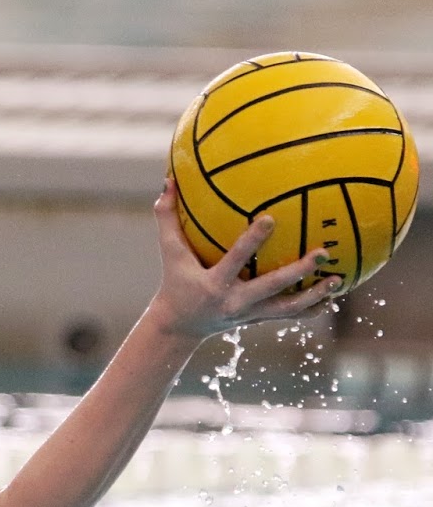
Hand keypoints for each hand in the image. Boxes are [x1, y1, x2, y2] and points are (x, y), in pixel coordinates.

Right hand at [148, 178, 340, 340]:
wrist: (180, 326)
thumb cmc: (174, 280)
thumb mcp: (170, 253)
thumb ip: (167, 218)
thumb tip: (168, 180)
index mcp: (213, 283)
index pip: (234, 260)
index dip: (251, 241)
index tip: (270, 219)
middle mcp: (234, 301)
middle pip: (271, 286)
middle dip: (298, 271)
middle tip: (323, 253)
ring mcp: (249, 313)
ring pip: (287, 307)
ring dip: (314, 295)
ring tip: (338, 280)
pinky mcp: (258, 319)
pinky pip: (289, 315)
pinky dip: (312, 308)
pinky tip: (333, 297)